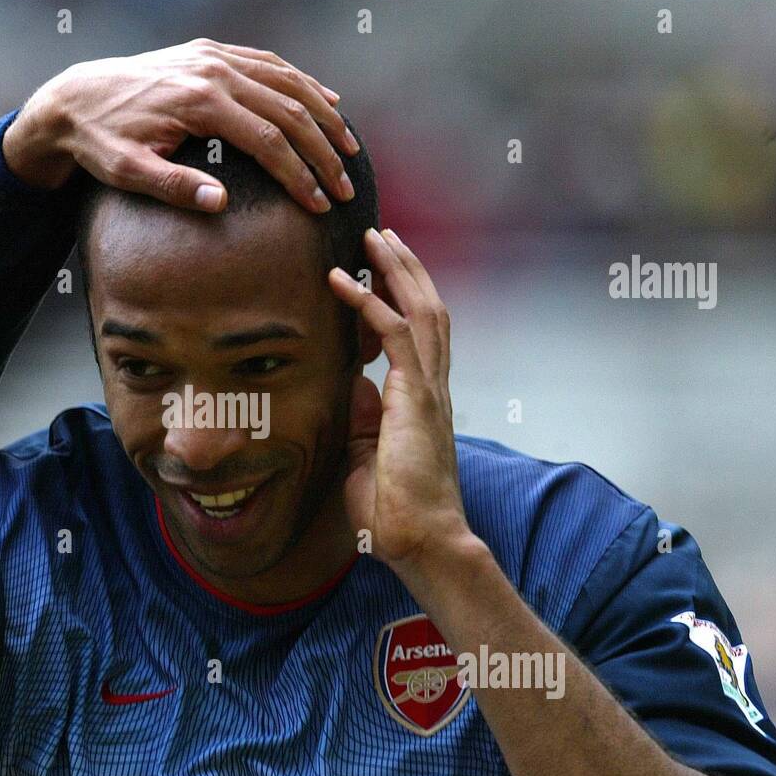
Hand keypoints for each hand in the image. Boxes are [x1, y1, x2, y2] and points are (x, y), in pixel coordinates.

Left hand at [3, 38, 358, 211]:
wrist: (72, 99)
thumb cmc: (100, 142)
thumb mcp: (129, 173)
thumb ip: (176, 187)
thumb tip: (222, 203)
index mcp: (199, 102)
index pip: (268, 142)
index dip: (300, 176)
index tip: (321, 205)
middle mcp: (213, 71)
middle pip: (289, 111)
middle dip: (323, 153)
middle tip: (347, 189)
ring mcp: (214, 57)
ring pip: (288, 82)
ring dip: (324, 115)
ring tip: (350, 150)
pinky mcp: (210, 52)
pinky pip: (269, 64)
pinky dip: (303, 83)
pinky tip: (327, 101)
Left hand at [328, 229, 471, 573]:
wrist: (420, 541)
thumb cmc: (394, 511)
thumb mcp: (366, 457)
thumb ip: (362, 422)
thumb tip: (354, 390)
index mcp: (422, 400)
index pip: (419, 334)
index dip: (402, 297)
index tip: (378, 270)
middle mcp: (432, 387)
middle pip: (429, 308)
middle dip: (406, 268)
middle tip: (381, 234)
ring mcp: (428, 390)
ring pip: (421, 309)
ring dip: (396, 269)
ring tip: (373, 237)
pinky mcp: (416, 398)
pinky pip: (396, 335)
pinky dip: (369, 303)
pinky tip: (344, 281)